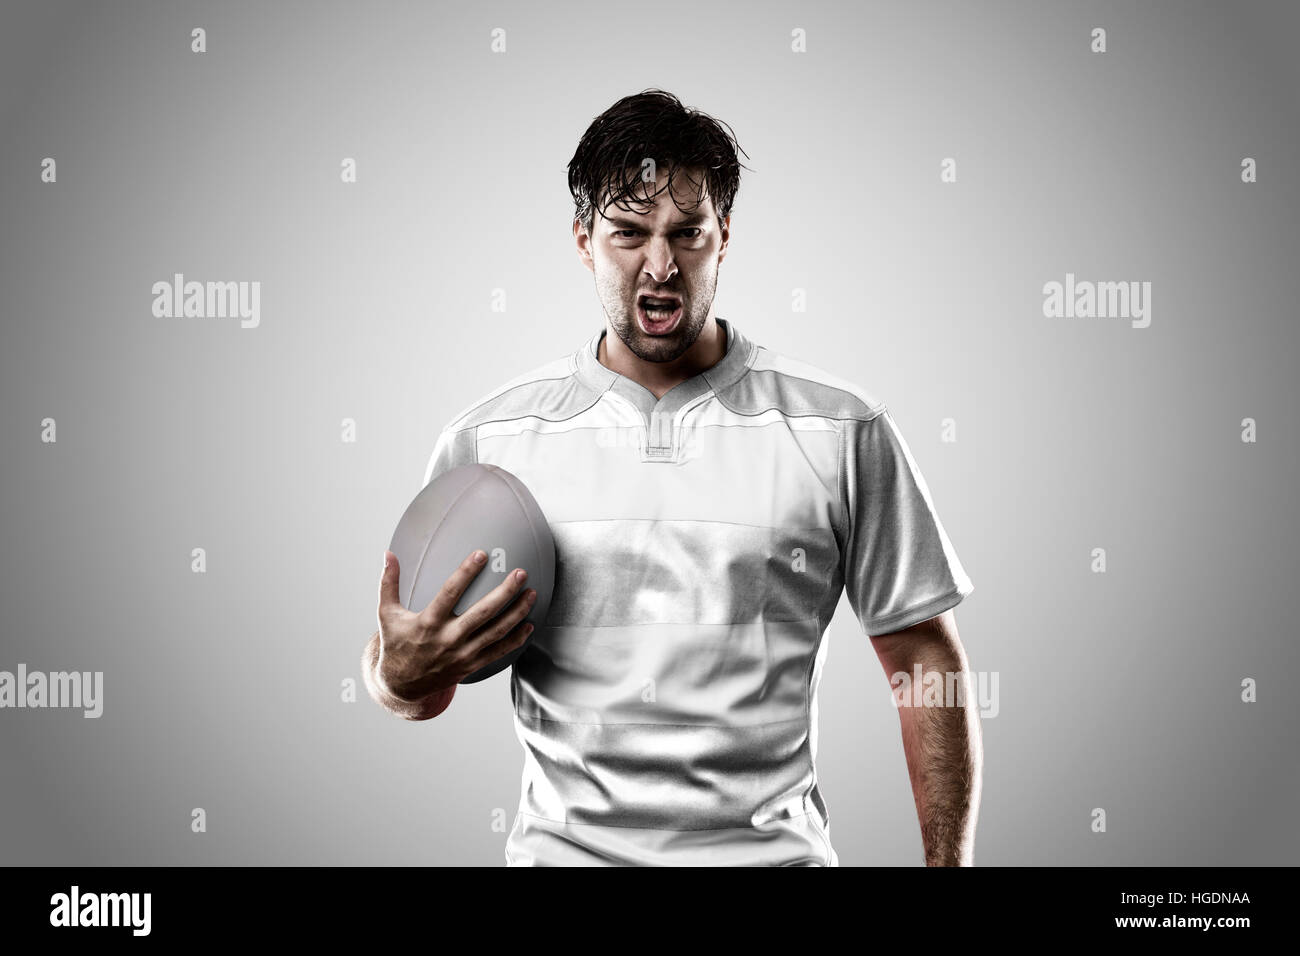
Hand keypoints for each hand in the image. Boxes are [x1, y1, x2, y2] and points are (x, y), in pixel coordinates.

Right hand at [375, 549, 536, 698]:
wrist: (401, 685)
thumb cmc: (395, 643)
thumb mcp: (386, 614)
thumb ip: (388, 583)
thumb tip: (388, 553)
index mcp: (427, 622)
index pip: (450, 592)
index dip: (466, 572)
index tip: (482, 554)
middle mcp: (447, 638)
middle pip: (482, 613)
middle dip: (504, 592)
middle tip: (521, 573)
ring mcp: (462, 654)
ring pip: (496, 632)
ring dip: (517, 613)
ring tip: (531, 594)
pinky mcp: (471, 665)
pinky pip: (498, 652)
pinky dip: (516, 639)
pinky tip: (530, 624)